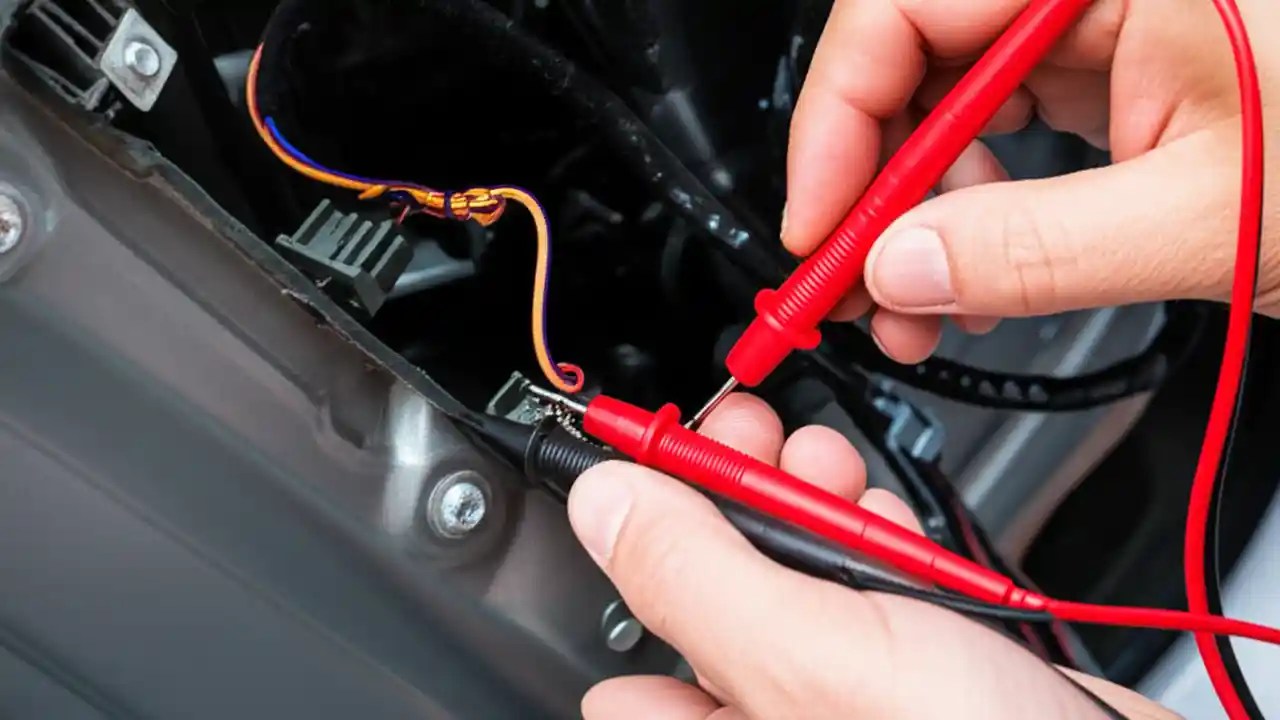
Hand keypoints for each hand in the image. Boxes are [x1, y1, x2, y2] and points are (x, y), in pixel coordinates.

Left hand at [568, 393, 1176, 718]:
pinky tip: (887, 518)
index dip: (626, 540)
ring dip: (805, 501)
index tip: (638, 461)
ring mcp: (841, 695)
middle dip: (727, 495)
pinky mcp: (913, 668)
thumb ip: (693, 578)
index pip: (620, 646)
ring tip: (821, 462)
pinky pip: (865, 590)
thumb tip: (605, 501)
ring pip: (790, 577)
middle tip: (743, 432)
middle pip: (708, 588)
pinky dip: (874, 539)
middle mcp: (769, 717)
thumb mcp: (808, 658)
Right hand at [786, 0, 1279, 363]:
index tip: (821, 226)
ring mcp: (1108, 16)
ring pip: (956, 104)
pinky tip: (980, 270)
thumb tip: (900, 269)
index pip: (904, 10)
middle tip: (860, 283)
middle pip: (918, 58)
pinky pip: (1010, 132)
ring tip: (927, 305)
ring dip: (926, 212)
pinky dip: (983, 208)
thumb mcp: (1207, 214)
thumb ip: (1033, 249)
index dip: (837, 124)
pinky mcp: (1122, 68)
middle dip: (878, 186)